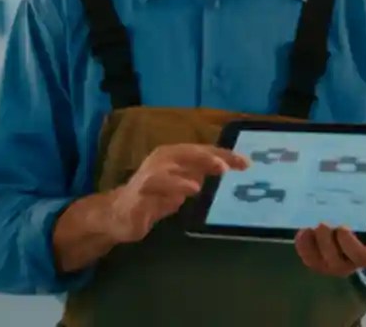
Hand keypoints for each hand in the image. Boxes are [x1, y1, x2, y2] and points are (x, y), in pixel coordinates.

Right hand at [106, 143, 249, 244]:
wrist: (119, 215)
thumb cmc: (154, 197)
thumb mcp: (182, 185)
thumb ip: (200, 175)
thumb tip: (228, 168)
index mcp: (173, 156)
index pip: (202, 151)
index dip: (224, 154)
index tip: (246, 163)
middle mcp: (162, 160)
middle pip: (189, 152)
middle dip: (213, 155)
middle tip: (235, 163)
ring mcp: (150, 174)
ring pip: (174, 163)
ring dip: (198, 163)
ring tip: (220, 168)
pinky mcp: (141, 191)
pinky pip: (159, 185)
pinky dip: (176, 184)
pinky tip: (192, 188)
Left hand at [294, 186, 365, 276]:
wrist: (364, 224)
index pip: (363, 256)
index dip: (351, 245)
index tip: (343, 227)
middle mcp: (351, 261)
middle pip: (336, 260)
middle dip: (327, 242)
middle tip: (321, 221)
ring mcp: (332, 262)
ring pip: (320, 260)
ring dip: (312, 244)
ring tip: (308, 224)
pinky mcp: (317, 258)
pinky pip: (309, 258)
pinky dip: (303, 247)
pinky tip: (300, 231)